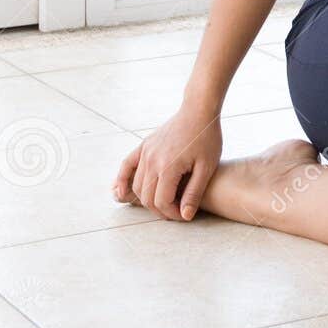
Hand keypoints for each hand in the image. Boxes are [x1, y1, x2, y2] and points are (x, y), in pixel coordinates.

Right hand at [112, 105, 222, 220]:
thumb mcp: (206, 167)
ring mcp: (145, 152)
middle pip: (147, 198)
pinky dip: (121, 181)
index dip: (172, 214)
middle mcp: (152, 160)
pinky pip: (126, 166)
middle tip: (176, 211)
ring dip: (147, 199)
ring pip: (137, 186)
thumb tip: (185, 216)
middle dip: (160, 210)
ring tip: (164, 202)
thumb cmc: (206, 138)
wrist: (198, 111)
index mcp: (168, 167)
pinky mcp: (143, 145)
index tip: (185, 214)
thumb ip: (194, 193)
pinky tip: (120, 192)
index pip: (162, 202)